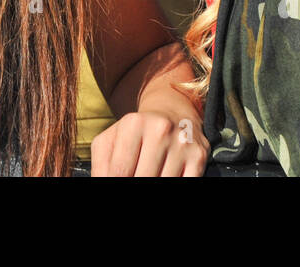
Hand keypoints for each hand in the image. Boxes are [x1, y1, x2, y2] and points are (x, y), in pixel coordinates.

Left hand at [90, 110, 208, 176]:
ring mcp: (182, 143)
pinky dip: (173, 185)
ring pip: (163, 183)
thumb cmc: (135, 132)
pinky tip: (162, 176)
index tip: (115, 187)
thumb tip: (102, 183)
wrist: (172, 112)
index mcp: (134, 123)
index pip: (119, 172)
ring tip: (148, 174)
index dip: (113, 184)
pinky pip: (185, 183)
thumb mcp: (111, 140)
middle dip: (132, 185)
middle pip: (141, 179)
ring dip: (154, 185)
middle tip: (132, 178)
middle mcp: (160, 130)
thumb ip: (101, 166)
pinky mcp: (198, 156)